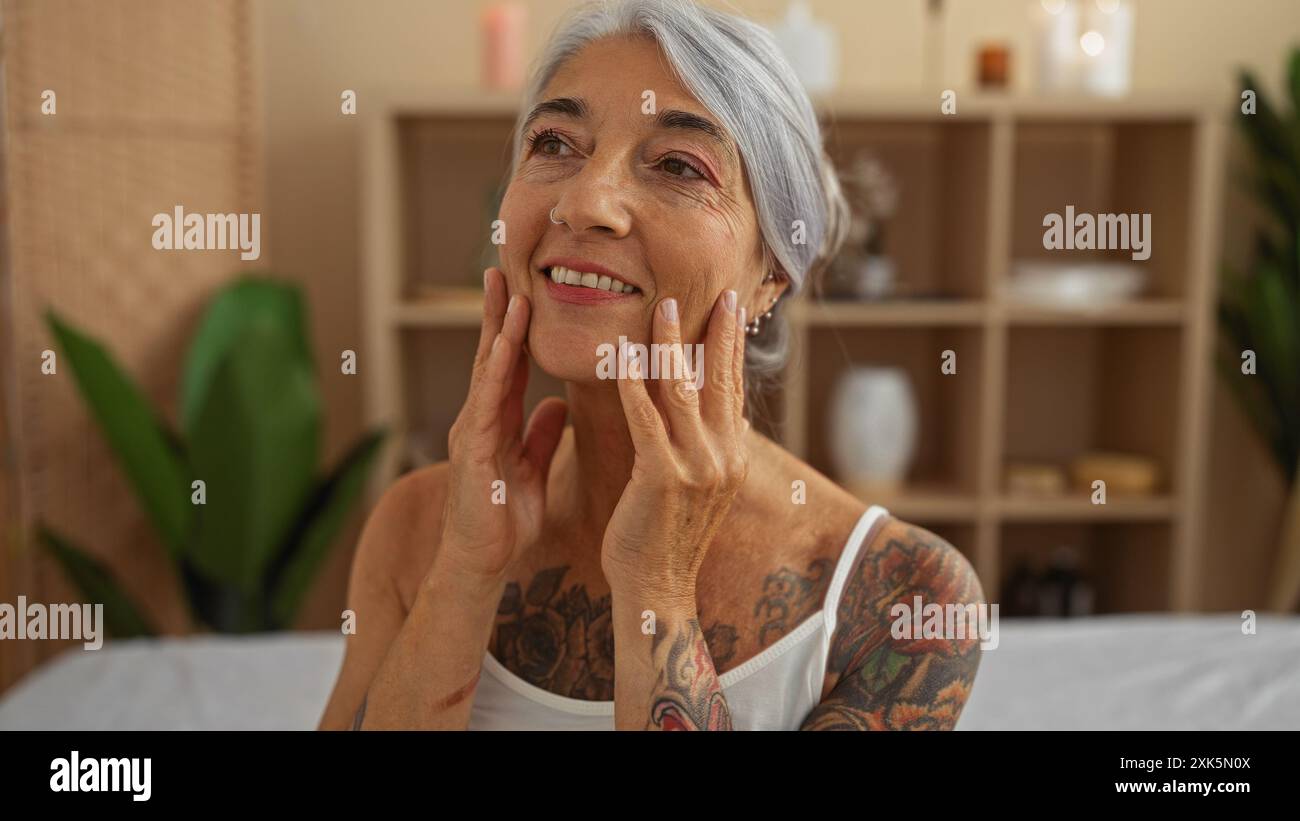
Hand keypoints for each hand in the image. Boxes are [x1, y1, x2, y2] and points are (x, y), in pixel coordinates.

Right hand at [435, 267, 567, 583]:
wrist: (482, 563)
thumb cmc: (504, 520)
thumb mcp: (531, 468)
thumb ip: (541, 435)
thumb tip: (558, 405)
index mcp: (497, 421)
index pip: (509, 365)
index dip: (518, 329)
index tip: (526, 290)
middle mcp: (480, 418)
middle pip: (492, 356)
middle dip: (498, 313)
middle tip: (502, 268)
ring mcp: (472, 431)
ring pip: (486, 370)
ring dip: (498, 329)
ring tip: (508, 291)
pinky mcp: (470, 449)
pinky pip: (486, 401)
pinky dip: (495, 369)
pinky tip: (504, 343)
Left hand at [600, 290, 748, 603]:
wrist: (657, 588)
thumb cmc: (665, 534)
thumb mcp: (697, 484)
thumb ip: (704, 444)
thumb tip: (715, 409)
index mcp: (732, 456)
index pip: (734, 387)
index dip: (732, 345)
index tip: (732, 306)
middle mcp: (724, 457)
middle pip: (720, 379)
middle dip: (716, 331)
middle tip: (715, 290)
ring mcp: (698, 468)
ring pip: (683, 391)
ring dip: (671, 345)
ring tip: (664, 307)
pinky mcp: (663, 477)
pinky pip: (647, 420)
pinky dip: (635, 385)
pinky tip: (624, 356)